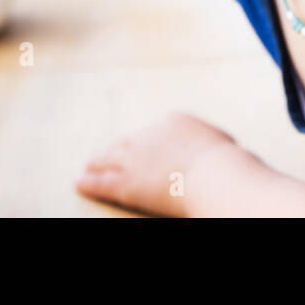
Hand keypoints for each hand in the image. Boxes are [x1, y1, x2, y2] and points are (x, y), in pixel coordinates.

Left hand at [76, 111, 237, 217]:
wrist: (214, 174)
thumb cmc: (226, 162)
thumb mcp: (222, 143)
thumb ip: (210, 143)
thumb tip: (220, 146)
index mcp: (172, 121)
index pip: (152, 132)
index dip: (143, 142)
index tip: (139, 148)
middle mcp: (148, 135)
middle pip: (125, 143)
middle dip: (114, 150)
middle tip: (102, 154)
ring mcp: (135, 159)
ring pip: (108, 160)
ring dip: (95, 164)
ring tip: (85, 167)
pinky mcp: (126, 182)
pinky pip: (100, 182)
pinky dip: (88, 182)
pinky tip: (78, 182)